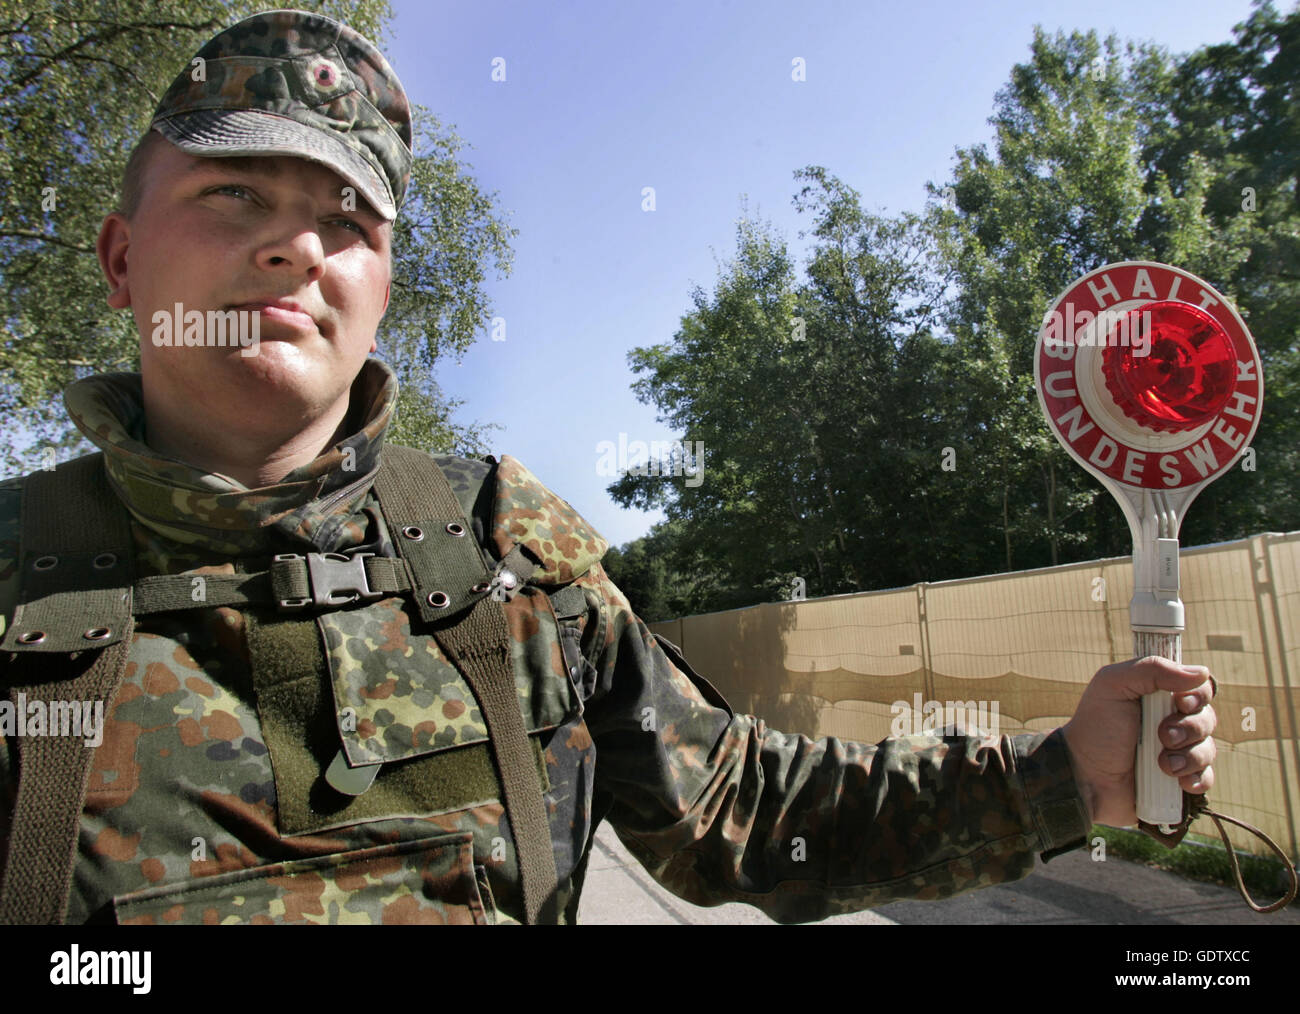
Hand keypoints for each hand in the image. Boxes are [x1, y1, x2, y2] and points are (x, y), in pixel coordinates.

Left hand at [1060, 656, 1215, 827]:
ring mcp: (1178, 752)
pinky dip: (1197, 779)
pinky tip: (1178, 780)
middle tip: (1162, 735)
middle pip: (1208, 718)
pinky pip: (1206, 778)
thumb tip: (1201, 672)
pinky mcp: (1179, 780)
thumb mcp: (1112, 685)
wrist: (1084, 776)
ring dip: (1189, 756)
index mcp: (1159, 696)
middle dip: (1190, 727)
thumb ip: (1151, 670)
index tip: (1182, 702)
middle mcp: (1173, 721)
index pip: (1199, 687)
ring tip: (1162, 764)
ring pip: (1208, 749)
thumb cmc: (1096, 727)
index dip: (1199, 694)